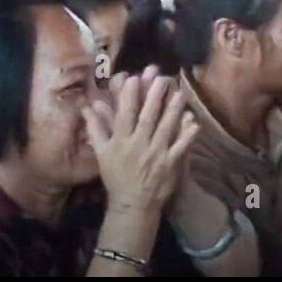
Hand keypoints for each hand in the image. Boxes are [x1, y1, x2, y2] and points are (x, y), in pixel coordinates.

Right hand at [81, 74, 198, 212]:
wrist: (132, 204)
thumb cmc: (116, 175)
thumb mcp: (101, 152)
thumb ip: (95, 127)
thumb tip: (87, 106)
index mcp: (121, 141)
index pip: (124, 115)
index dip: (129, 96)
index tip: (133, 78)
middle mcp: (138, 146)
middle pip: (147, 118)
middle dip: (154, 97)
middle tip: (161, 78)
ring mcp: (155, 155)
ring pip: (165, 129)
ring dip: (173, 111)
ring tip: (180, 93)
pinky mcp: (170, 165)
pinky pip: (180, 147)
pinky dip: (187, 135)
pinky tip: (194, 122)